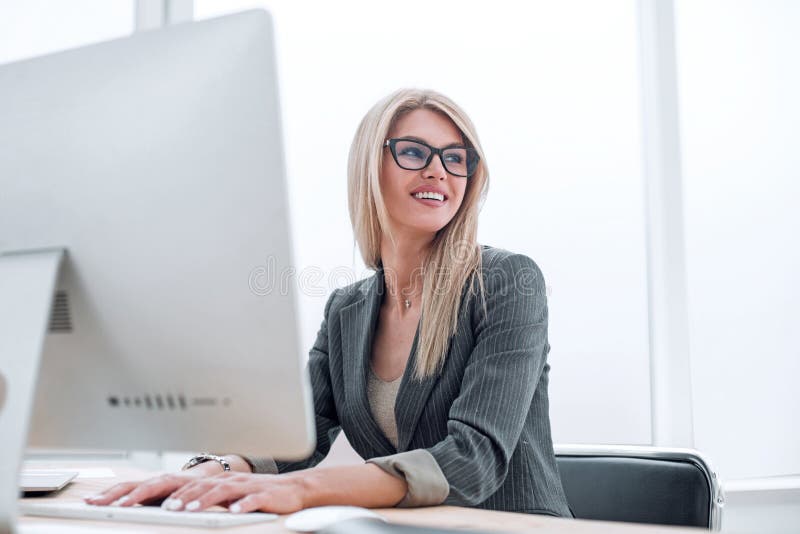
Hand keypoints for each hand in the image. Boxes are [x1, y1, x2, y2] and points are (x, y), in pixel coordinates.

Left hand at [85, 470, 306, 513]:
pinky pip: (248, 499)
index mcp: (200, 481)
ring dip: (195, 499)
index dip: (129, 492)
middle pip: (179, 484)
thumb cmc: (248, 496)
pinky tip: (232, 509)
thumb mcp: (214, 498)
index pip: (159, 483)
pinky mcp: (261, 495)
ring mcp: (238, 486)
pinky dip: (240, 504)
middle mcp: (216, 480)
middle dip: (150, 494)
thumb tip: (156, 509)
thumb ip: (187, 500)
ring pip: (213, 490)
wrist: (291, 490)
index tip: (101, 503)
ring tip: (179, 509)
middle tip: (126, 506)